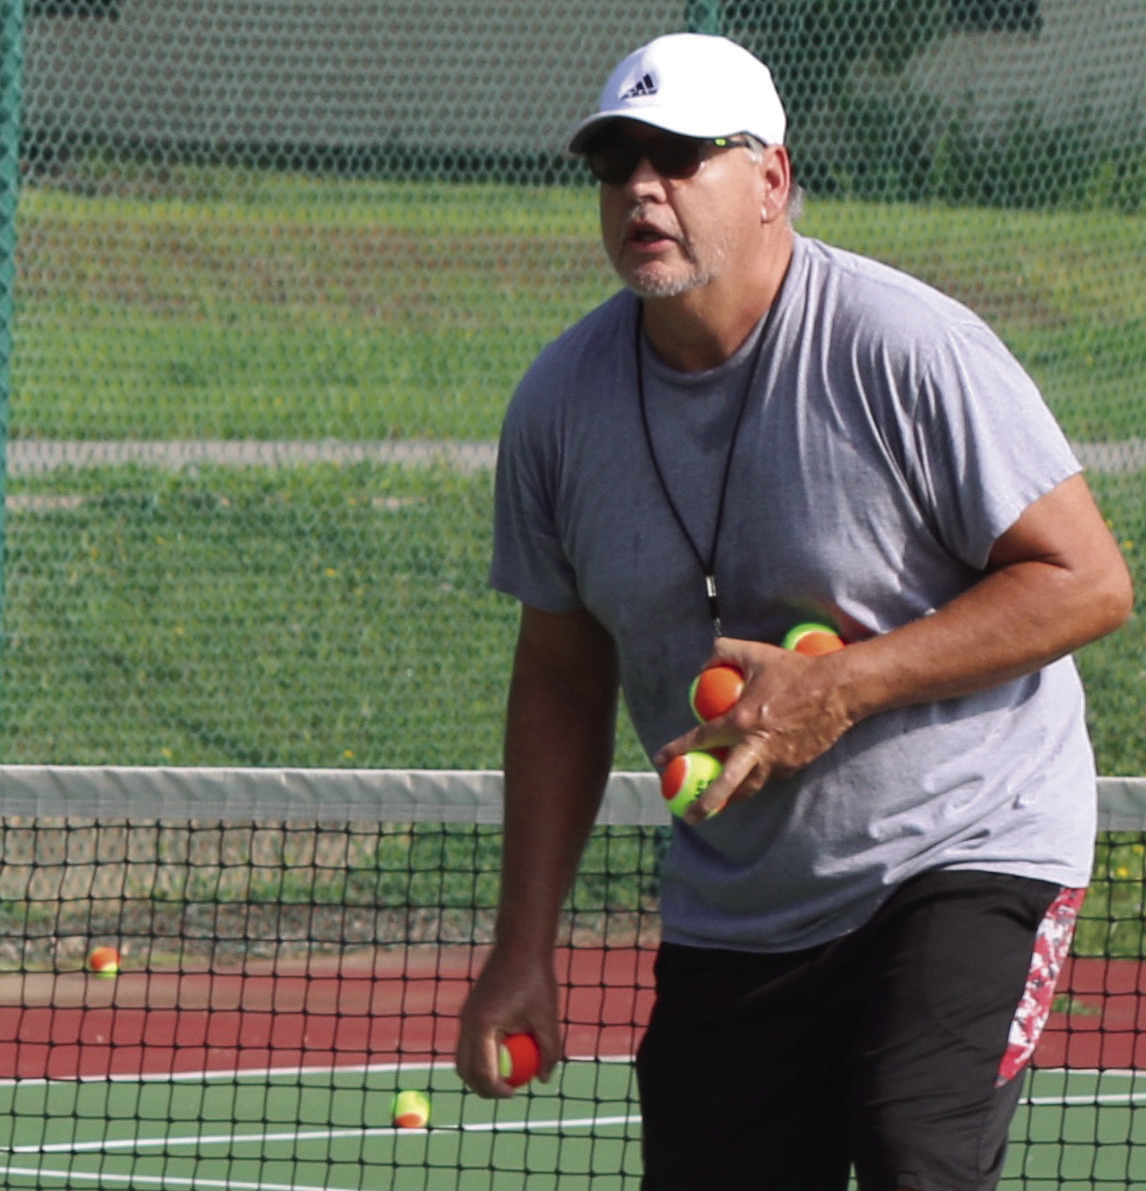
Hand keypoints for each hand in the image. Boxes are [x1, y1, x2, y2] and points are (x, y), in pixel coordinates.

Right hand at [455, 944, 560, 1096]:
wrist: (520, 944)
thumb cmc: (536, 978)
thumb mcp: (547, 1017)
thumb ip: (549, 1051)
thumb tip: (544, 1080)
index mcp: (483, 1024)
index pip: (484, 1071)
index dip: (498, 1090)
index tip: (515, 1095)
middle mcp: (468, 1021)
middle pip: (465, 1069)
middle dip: (483, 1088)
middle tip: (507, 1093)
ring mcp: (465, 1014)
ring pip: (463, 1057)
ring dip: (479, 1072)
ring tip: (506, 1077)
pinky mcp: (470, 1009)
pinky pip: (469, 1042)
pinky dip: (481, 1054)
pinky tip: (505, 1052)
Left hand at [654, 636, 853, 822]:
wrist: (839, 690)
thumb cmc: (795, 670)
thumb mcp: (755, 653)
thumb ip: (722, 652)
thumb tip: (703, 665)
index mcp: (742, 721)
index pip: (702, 739)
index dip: (678, 749)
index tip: (661, 760)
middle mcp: (758, 746)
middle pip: (727, 785)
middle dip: (706, 803)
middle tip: (688, 815)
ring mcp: (779, 760)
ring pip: (750, 787)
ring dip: (731, 797)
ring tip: (716, 804)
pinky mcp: (795, 766)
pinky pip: (770, 776)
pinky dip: (757, 778)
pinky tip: (747, 777)